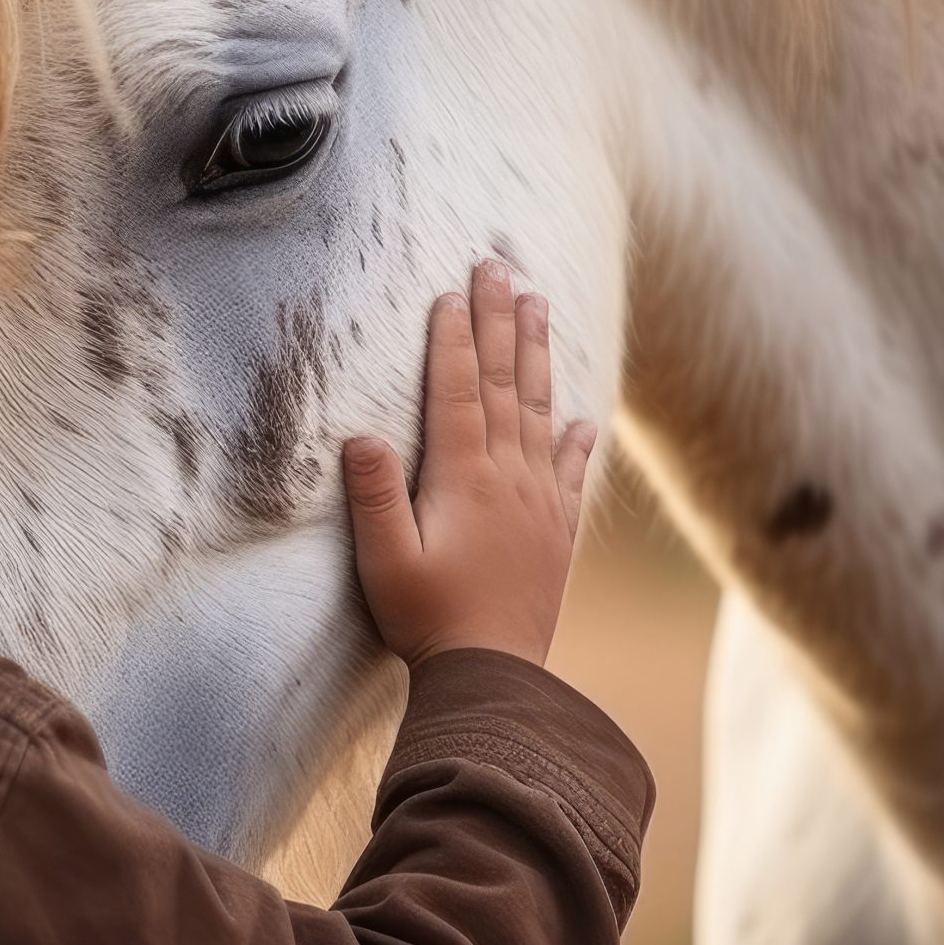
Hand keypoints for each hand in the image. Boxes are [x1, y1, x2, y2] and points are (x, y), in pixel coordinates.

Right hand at [341, 261, 597, 666]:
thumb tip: (362, 434)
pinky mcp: (556, 535)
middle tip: (500, 266)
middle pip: (503, 384)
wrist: (495, 678)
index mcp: (464, 478)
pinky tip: (582, 417)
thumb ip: (375, 496)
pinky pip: (571, 474)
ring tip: (539, 305)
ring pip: (539, 412)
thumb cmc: (428, 621)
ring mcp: (539, 503)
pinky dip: (575, 440)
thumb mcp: (385, 561)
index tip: (453, 290)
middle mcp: (509, 478)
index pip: (458, 391)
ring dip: (536, 355)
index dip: (454, 338)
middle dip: (499, 322)